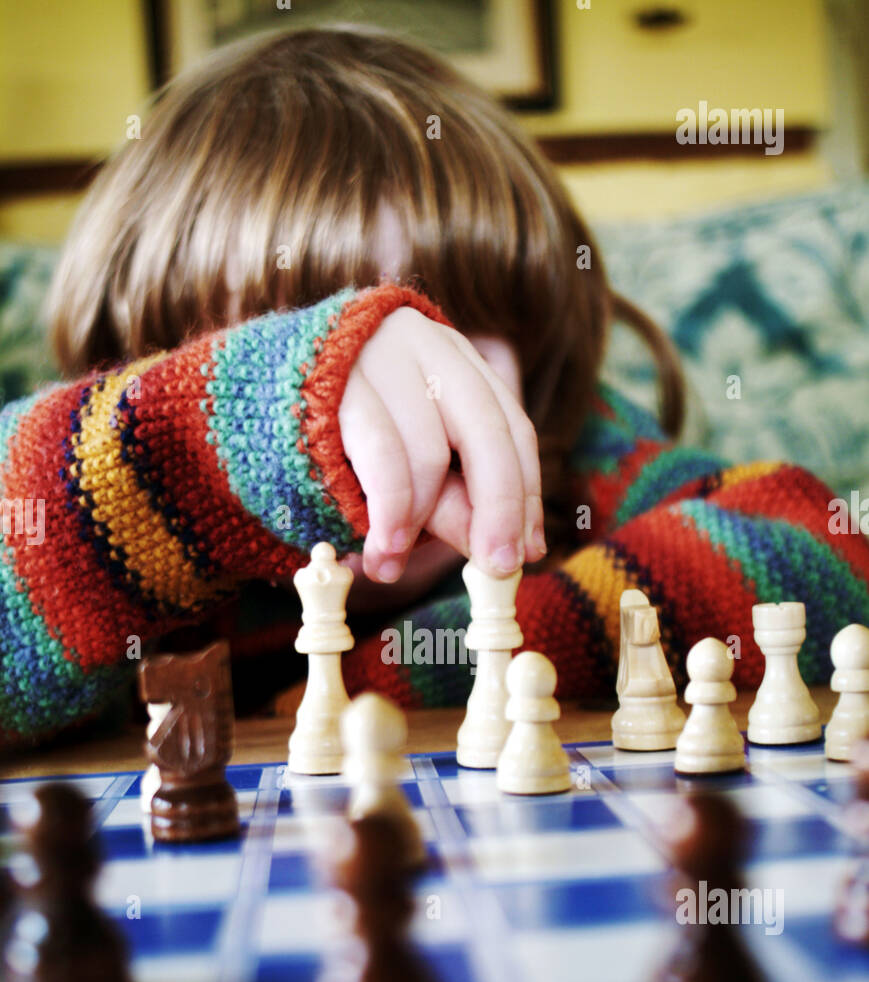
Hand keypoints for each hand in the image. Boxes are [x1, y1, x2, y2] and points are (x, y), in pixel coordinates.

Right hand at [338, 307, 544, 583]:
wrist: (236, 396)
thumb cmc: (334, 436)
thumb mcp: (406, 468)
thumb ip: (453, 501)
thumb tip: (506, 553)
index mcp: (451, 358)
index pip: (509, 425)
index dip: (524, 492)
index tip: (527, 550)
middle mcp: (423, 344)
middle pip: (485, 431)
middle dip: (499, 507)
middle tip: (499, 567)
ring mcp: (377, 356)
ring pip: (430, 452)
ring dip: (420, 524)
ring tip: (394, 569)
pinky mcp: (333, 383)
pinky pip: (382, 458)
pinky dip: (391, 514)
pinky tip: (383, 553)